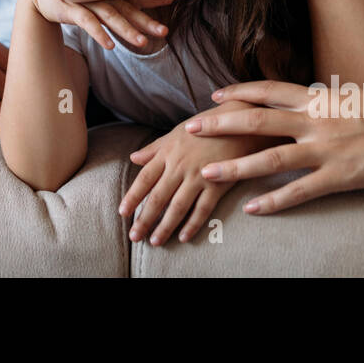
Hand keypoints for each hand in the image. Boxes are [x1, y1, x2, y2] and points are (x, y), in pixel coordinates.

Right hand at [23, 0, 172, 50]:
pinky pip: (87, 23)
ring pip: (110, 16)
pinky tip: (110, 46)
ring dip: (126, 30)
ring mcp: (86, 1)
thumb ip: (113, 3)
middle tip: (164, 32)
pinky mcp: (70, 9)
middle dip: (146, 20)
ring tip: (142, 43)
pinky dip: (99, 34)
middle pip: (127, 8)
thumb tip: (136, 11)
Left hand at [119, 101, 271, 244]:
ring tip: (155, 241)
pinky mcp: (218, 185)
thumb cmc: (207, 126)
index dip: (132, 197)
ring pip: (177, 207)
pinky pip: (202, 209)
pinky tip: (183, 237)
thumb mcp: (177, 132)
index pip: (144, 179)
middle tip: (134, 236)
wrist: (240, 121)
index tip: (122, 213)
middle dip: (144, 219)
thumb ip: (155, 148)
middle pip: (158, 197)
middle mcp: (180, 166)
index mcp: (168, 152)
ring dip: (165, 226)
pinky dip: (192, 225)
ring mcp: (199, 176)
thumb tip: (133, 158)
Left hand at [187, 81, 363, 213]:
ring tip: (207, 174)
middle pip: (258, 119)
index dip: (239, 92)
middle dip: (221, 124)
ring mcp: (327, 148)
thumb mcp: (353, 98)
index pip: (269, 90)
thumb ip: (326, 102)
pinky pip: (299, 191)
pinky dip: (273, 200)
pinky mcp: (340, 176)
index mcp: (320, 98)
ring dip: (236, 166)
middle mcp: (317, 119)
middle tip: (189, 129)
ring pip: (270, 158)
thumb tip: (308, 98)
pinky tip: (252, 209)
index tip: (213, 96)